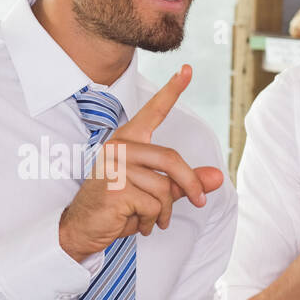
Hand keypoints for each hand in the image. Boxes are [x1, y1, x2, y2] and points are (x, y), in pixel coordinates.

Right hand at [58, 65, 223, 260]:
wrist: (82, 229)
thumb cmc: (116, 208)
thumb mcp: (153, 193)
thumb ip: (182, 182)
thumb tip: (217, 177)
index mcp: (127, 141)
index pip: (152, 112)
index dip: (171, 91)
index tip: (187, 70)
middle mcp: (119, 148)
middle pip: (171, 159)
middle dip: (190, 184)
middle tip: (200, 202)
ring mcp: (115, 166)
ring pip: (163, 188)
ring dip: (165, 211)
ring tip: (153, 220)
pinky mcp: (115, 188)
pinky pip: (153, 205)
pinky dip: (152, 220)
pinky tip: (138, 224)